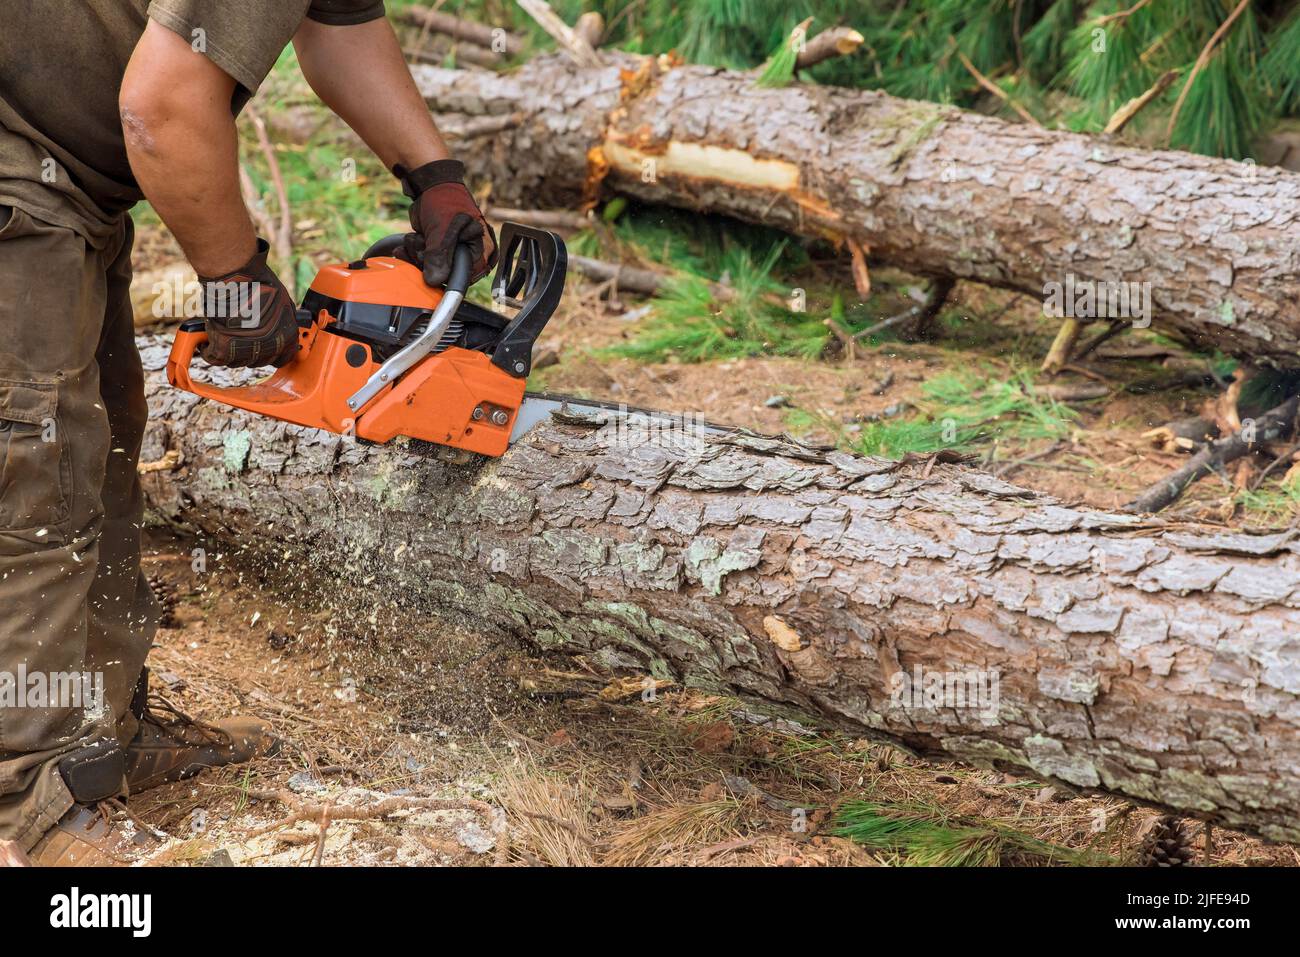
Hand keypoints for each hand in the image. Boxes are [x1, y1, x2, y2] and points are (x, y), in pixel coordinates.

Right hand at [198, 239, 300, 367]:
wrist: (236, 278)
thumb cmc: (258, 283)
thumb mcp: (282, 303)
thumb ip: (280, 321)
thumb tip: (275, 326)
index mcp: (286, 337)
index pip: (283, 358)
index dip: (272, 354)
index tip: (263, 350)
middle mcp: (269, 347)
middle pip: (258, 361)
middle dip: (249, 351)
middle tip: (239, 337)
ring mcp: (247, 350)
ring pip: (236, 362)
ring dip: (229, 352)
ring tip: (223, 335)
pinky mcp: (224, 349)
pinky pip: (214, 358)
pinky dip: (208, 351)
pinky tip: (207, 342)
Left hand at [395, 159, 496, 285]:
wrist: (431, 185)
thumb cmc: (445, 201)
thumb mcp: (442, 229)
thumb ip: (439, 256)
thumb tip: (434, 281)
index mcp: (481, 251)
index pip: (464, 277)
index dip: (444, 275)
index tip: (428, 265)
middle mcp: (470, 255)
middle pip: (446, 275)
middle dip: (426, 262)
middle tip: (419, 245)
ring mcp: (454, 253)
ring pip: (432, 269)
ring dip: (417, 256)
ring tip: (414, 238)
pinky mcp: (439, 250)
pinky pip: (425, 261)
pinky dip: (413, 254)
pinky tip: (407, 245)